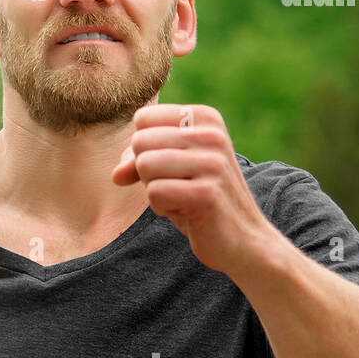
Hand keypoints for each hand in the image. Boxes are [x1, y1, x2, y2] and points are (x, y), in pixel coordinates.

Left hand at [111, 103, 274, 276]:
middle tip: (177, 185)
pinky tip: (188, 211)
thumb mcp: (169, 169)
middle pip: (140, 141)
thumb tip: (116, 175)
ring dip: (154, 190)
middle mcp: (212, 134)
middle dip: (147, 171)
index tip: (171, 166)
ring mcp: (212, 163)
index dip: (144, 148)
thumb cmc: (199, 199)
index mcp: (205, 118)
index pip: (142, 119)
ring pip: (144, 165)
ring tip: (182, 197)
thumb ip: (138, 158)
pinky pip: (154, 192)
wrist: (242, 240)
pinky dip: (162, 208)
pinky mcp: (207, 193)